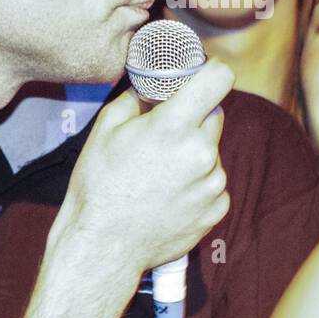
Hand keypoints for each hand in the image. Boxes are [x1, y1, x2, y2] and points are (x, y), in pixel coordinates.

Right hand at [58, 59, 234, 277]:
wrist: (103, 246)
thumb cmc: (99, 187)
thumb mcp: (105, 129)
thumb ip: (136, 98)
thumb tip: (151, 85)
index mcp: (174, 126)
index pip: (219, 79)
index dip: (212, 71)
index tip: (202, 74)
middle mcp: (201, 152)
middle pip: (214, 115)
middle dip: (194, 118)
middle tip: (165, 133)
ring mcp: (212, 183)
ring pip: (213, 151)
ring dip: (195, 153)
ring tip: (161, 173)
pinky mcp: (217, 209)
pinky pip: (214, 183)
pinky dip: (198, 183)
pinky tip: (170, 194)